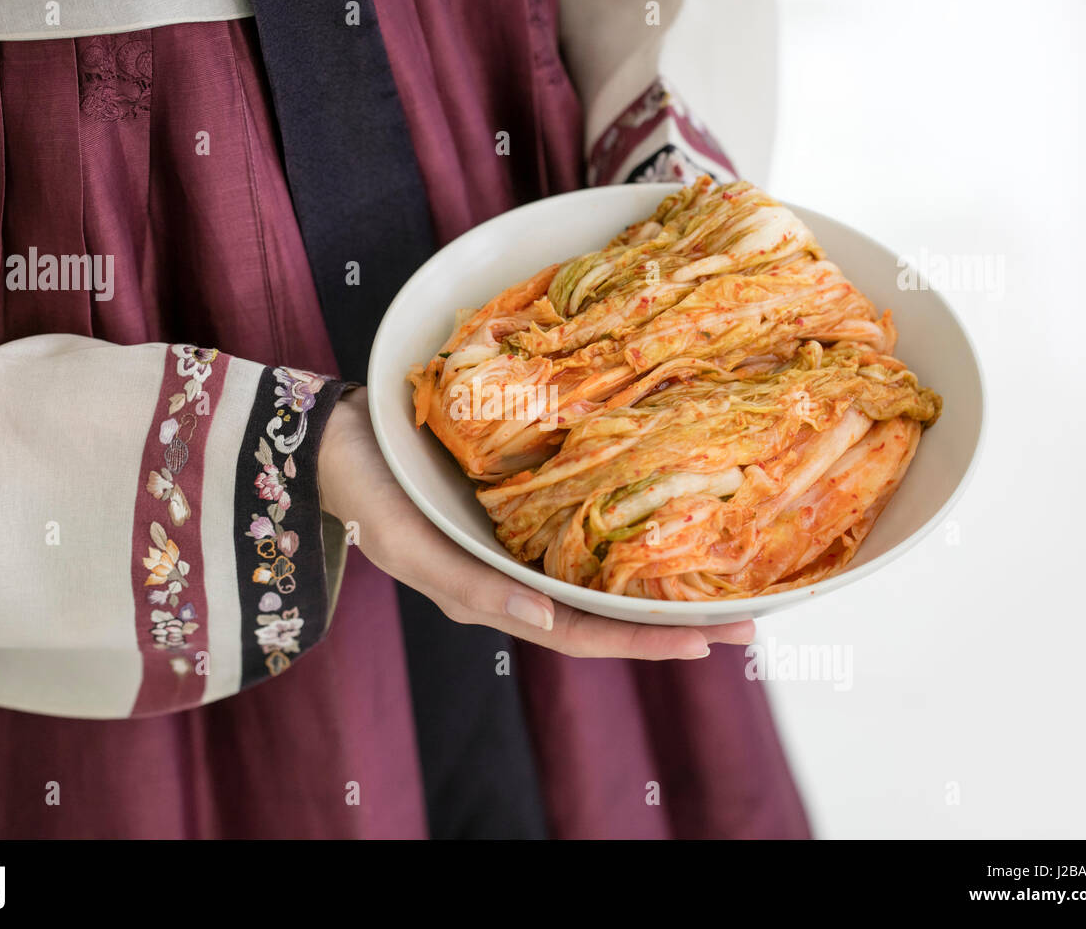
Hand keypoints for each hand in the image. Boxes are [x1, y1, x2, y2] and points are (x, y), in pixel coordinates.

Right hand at [318, 387, 753, 659]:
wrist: (335, 441)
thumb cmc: (370, 491)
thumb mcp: (408, 542)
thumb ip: (470, 586)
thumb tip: (549, 618)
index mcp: (489, 597)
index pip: (580, 636)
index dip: (644, 643)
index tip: (711, 640)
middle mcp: (513, 580)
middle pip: (603, 617)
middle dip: (672, 624)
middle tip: (749, 620)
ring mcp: (515, 548)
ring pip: (596, 581)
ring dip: (656, 587)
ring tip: (720, 581)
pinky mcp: (515, 513)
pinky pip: (578, 537)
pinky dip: (622, 543)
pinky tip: (656, 528)